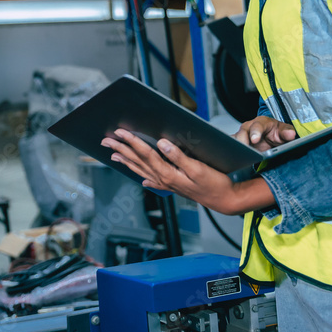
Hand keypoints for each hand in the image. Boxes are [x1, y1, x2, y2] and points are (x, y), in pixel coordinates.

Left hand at [101, 129, 235, 213]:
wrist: (225, 200)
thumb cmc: (214, 183)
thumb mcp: (198, 168)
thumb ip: (178, 156)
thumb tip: (162, 144)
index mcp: (168, 172)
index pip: (145, 153)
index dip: (132, 141)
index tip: (120, 132)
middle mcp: (164, 179)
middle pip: (138, 161)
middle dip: (121, 149)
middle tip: (106, 140)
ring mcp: (167, 184)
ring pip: (141, 171)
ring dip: (127, 161)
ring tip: (114, 154)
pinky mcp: (173, 186)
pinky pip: (152, 180)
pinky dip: (143, 177)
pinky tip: (141, 178)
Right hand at [235, 116, 296, 151]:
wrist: (271, 139)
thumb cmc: (276, 133)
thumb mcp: (284, 132)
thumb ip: (287, 132)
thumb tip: (290, 134)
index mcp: (261, 122)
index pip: (257, 125)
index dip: (255, 132)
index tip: (255, 140)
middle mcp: (249, 127)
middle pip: (242, 133)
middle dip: (242, 141)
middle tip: (243, 150)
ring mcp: (242, 136)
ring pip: (235, 140)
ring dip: (235, 148)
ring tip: (238, 157)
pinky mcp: (238, 144)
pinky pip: (231, 147)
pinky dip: (231, 152)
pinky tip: (233, 160)